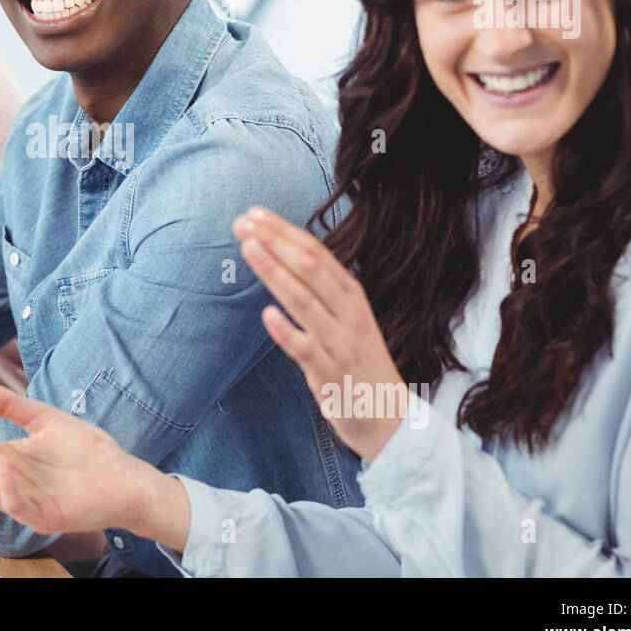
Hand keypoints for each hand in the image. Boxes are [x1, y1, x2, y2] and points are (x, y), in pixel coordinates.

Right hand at [0, 379, 186, 545]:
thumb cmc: (85, 450)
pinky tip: (5, 459)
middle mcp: (5, 482)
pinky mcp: (42, 516)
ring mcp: (22, 501)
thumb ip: (7, 402)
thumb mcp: (42, 417)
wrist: (124, 475)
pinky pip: (13, 505)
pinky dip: (5, 484)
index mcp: (2, 459)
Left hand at [233, 206, 407, 461]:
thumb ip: (320, 289)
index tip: (255, 214)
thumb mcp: (348, 316)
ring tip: (249, 250)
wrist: (388, 416)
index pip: (316, 253)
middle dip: (275, 243)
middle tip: (243, 224)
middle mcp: (349, 314)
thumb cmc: (358, 359)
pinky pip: (305, 349)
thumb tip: (282, 254)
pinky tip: (267, 315)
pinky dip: (286, 331)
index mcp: (352, 294)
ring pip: (304, 302)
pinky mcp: (329, 374)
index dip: (284, 232)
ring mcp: (340, 343)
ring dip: (275, 273)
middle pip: (310, 269)